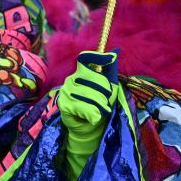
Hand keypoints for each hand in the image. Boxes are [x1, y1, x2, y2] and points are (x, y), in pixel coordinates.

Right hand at [57, 52, 118, 180]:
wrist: (87, 127)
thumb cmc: (98, 106)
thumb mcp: (108, 89)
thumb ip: (109, 72)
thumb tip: (116, 52)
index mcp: (81, 73)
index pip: (86, 58)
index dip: (98, 57)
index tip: (112, 58)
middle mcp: (71, 79)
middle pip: (95, 78)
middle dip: (106, 93)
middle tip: (105, 103)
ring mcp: (65, 92)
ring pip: (91, 95)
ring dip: (100, 106)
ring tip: (99, 111)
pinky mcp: (63, 105)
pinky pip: (84, 107)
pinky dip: (92, 114)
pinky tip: (92, 117)